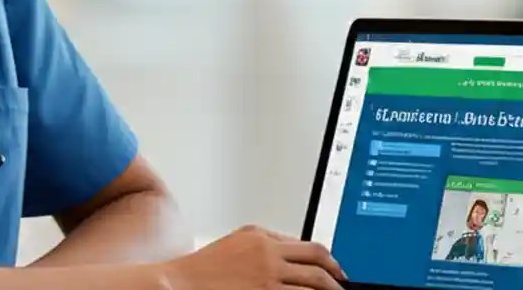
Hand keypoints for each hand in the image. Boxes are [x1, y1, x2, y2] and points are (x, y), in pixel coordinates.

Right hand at [161, 225, 346, 289]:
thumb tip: (293, 251)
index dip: (329, 260)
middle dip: (336, 278)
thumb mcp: (235, 243)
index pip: (308, 246)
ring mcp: (266, 277)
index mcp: (262, 237)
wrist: (179, 283)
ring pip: (313, 285)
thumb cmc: (203, 269)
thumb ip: (265, 242)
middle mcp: (268, 254)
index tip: (336, 271)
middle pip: (317, 263)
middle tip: (343, 287)